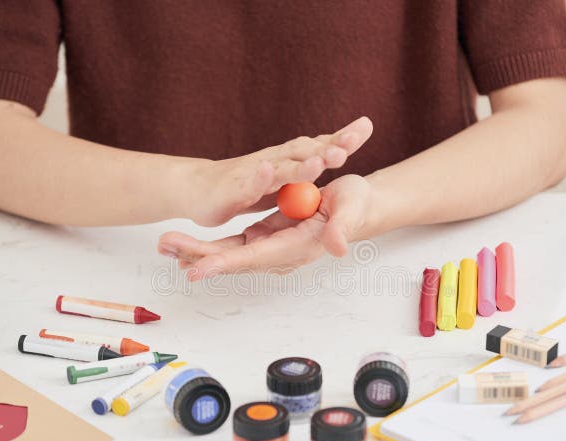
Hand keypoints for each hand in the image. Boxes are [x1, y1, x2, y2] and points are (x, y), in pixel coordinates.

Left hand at [158, 174, 375, 278]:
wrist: (359, 206)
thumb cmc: (357, 205)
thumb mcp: (352, 209)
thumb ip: (343, 227)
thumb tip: (338, 247)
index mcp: (297, 245)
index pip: (254, 257)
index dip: (225, 263)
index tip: (196, 269)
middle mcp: (280, 251)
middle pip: (233, 259)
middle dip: (198, 255)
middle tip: (164, 246)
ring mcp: (271, 245)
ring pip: (229, 254)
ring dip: (196, 252)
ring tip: (164, 244)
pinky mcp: (267, 235)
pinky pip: (233, 246)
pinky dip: (209, 247)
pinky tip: (186, 245)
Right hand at [184, 117, 372, 226]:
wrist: (199, 188)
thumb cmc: (245, 184)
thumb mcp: (284, 180)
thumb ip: (309, 170)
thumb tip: (338, 154)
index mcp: (289, 160)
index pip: (319, 145)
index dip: (342, 137)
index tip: (366, 126)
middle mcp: (275, 160)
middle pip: (305, 150)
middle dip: (329, 146)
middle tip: (352, 141)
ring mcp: (255, 173)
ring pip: (282, 167)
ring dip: (300, 164)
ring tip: (320, 161)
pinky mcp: (236, 189)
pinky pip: (249, 182)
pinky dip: (258, 176)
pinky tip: (268, 170)